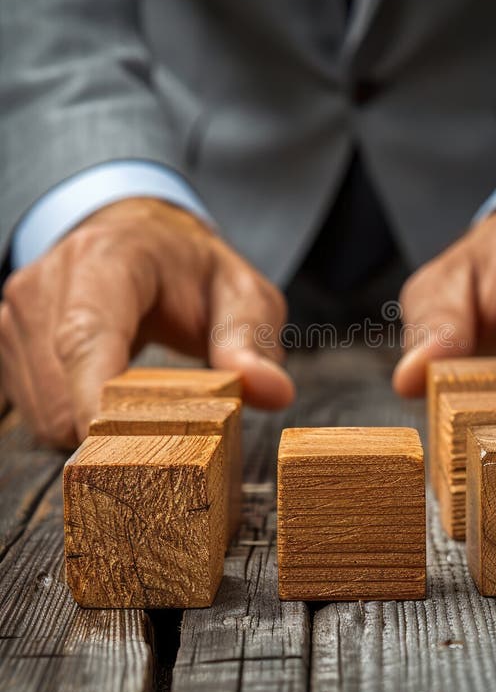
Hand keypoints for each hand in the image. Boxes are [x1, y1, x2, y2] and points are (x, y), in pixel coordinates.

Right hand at [0, 198, 293, 446]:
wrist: (135, 239)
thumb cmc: (189, 269)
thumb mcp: (240, 292)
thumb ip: (252, 339)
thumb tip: (272, 391)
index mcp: (105, 259)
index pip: (87, 336)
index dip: (96, 399)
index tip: (119, 452)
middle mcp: (45, 284)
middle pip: (62, 389)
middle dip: (117, 427)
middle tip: (171, 429)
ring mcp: (15, 316)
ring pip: (45, 414)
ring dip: (97, 429)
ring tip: (143, 404)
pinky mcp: (6, 345)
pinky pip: (35, 415)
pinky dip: (76, 422)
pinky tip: (112, 402)